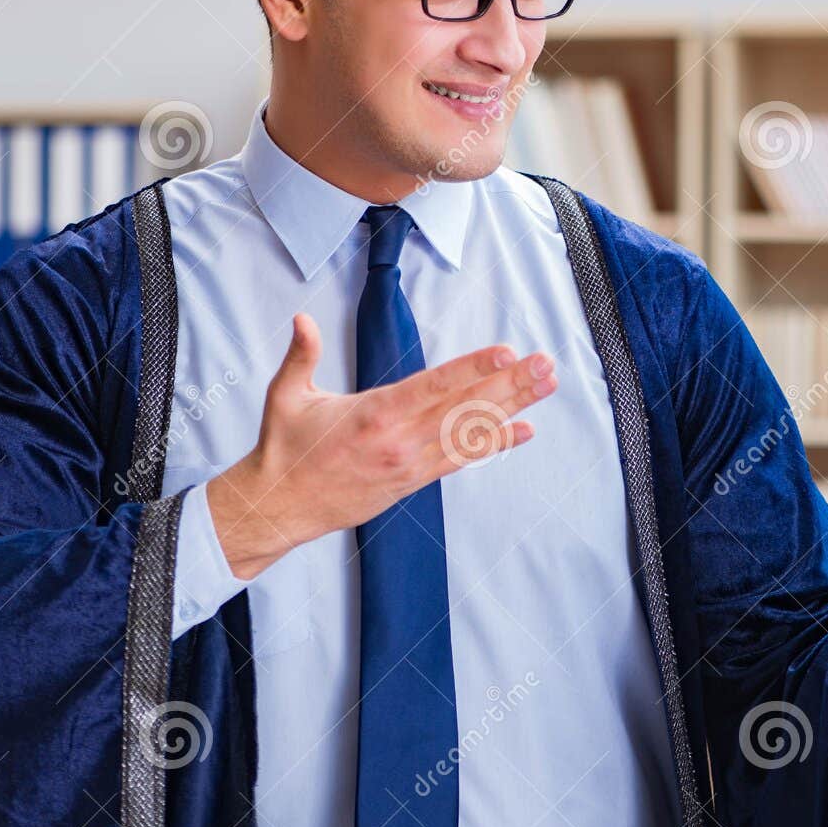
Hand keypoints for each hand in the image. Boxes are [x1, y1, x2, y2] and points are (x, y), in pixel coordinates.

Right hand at [205, 313, 557, 578]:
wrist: (280, 506)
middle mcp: (399, 440)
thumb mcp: (286, 395)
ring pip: (471, 433)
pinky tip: (523, 430)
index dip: (473, 368)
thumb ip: (302, 355)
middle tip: (547, 365)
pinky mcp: (412, 481)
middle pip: (465, 407)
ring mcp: (409, 463)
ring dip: (513, 409)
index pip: (433, 386)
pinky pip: (461, 460)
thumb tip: (302, 320)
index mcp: (373, 414)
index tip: (505, 352)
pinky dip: (494, 445)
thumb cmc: (284, 448)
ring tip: (546, 387)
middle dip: (511, 384)